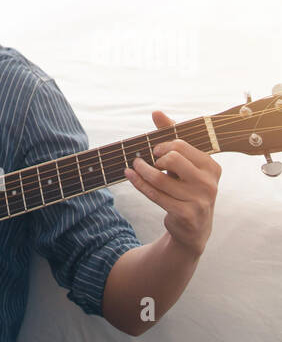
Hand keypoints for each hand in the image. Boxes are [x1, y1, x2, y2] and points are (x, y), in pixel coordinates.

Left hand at [125, 110, 221, 257]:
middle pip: (172, 158)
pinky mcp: (186, 215)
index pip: (181, 145)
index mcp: (212, 166)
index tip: (155, 150)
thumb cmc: (187, 188)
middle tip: (145, 160)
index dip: (163, 145)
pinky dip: (139, 183)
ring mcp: (199, 201)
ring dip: (141, 170)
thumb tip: (157, 112)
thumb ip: (173, 136)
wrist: (193, 229)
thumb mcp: (185, 163)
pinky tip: (130, 176)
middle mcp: (209, 183)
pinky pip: (155, 195)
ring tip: (133, 166)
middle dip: (153, 157)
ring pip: (159, 178)